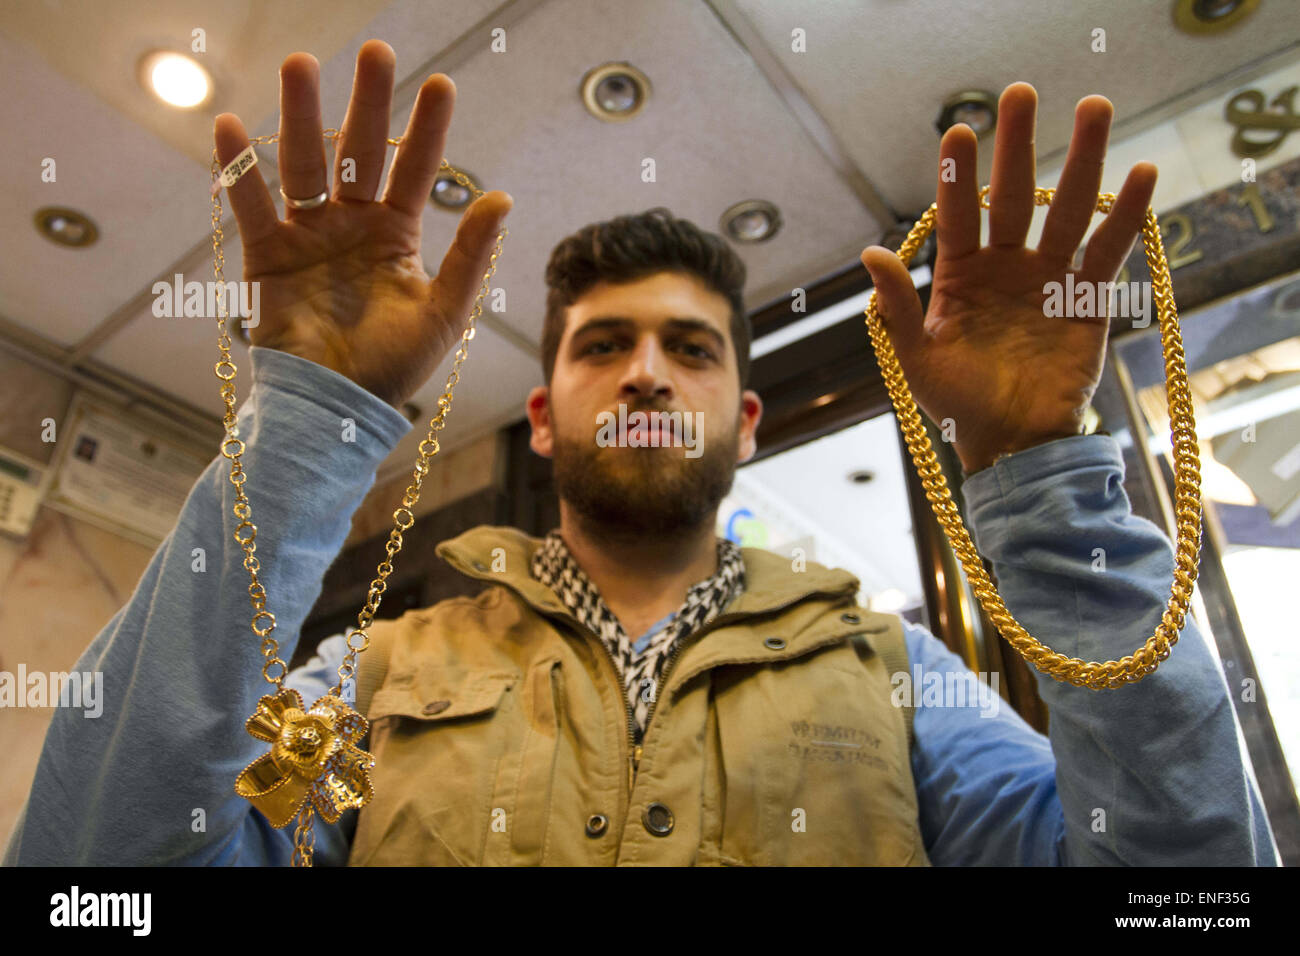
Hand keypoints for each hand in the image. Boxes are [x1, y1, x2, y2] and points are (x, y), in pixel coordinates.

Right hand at [214, 39, 511, 408]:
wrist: (338, 407)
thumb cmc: (395, 366)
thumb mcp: (445, 311)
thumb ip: (471, 254)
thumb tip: (503, 196)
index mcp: (397, 234)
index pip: (415, 169)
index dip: (427, 128)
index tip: (441, 83)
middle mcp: (351, 224)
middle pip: (358, 151)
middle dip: (367, 102)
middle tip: (376, 51)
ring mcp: (308, 235)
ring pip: (304, 164)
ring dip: (300, 116)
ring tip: (299, 66)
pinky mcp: (267, 255)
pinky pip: (251, 205)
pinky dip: (238, 169)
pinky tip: (229, 126)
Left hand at [859, 82, 1155, 473]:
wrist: (1010, 446)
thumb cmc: (956, 405)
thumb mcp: (916, 358)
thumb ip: (897, 306)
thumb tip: (870, 252)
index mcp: (960, 276)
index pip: (958, 214)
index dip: (959, 175)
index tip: (958, 132)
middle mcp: (1006, 267)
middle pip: (1015, 195)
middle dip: (1018, 146)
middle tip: (1021, 93)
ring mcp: (1048, 279)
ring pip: (1066, 209)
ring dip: (1081, 161)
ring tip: (1094, 108)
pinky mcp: (1088, 299)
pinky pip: (1107, 251)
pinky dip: (1126, 217)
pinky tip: (1142, 175)